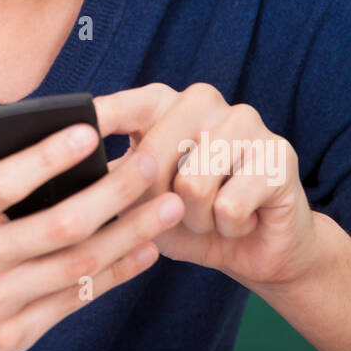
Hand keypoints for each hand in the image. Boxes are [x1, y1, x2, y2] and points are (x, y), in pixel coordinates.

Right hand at [0, 121, 185, 350]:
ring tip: (164, 205)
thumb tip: (61, 163)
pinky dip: (113, 273)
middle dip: (114, 192)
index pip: (2, 181)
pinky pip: (74, 300)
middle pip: (58, 223)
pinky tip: (141, 251)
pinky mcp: (11, 337)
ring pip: (78, 262)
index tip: (90, 131)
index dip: (48, 156)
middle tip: (149, 164)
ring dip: (130, 232)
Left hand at [93, 82, 320, 290]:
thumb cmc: (188, 219)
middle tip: (180, 209)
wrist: (255, 249)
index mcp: (166, 104)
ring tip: (213, 213)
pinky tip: (242, 219)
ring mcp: (246, 121)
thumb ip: (111, 182)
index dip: (102, 117)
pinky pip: (229, 206)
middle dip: (156, 202)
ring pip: (192, 186)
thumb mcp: (139, 202)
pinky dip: (228, 228)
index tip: (72, 124)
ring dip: (196, 219)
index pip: (130, 105)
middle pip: (154, 157)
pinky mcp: (279, 154)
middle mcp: (204, 101)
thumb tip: (73, 177)